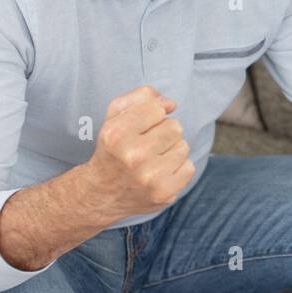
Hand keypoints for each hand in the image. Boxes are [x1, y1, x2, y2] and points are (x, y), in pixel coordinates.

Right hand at [87, 85, 194, 219]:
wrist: (102, 194)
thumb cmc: (113, 149)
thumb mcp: (114, 117)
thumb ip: (140, 98)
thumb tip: (170, 104)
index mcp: (116, 134)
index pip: (157, 108)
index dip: (151, 116)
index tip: (139, 128)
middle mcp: (133, 156)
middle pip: (175, 127)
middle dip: (163, 133)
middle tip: (145, 146)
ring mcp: (150, 178)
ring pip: (184, 147)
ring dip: (171, 151)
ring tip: (152, 161)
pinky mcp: (165, 193)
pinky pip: (189, 167)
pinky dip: (177, 169)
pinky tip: (159, 174)